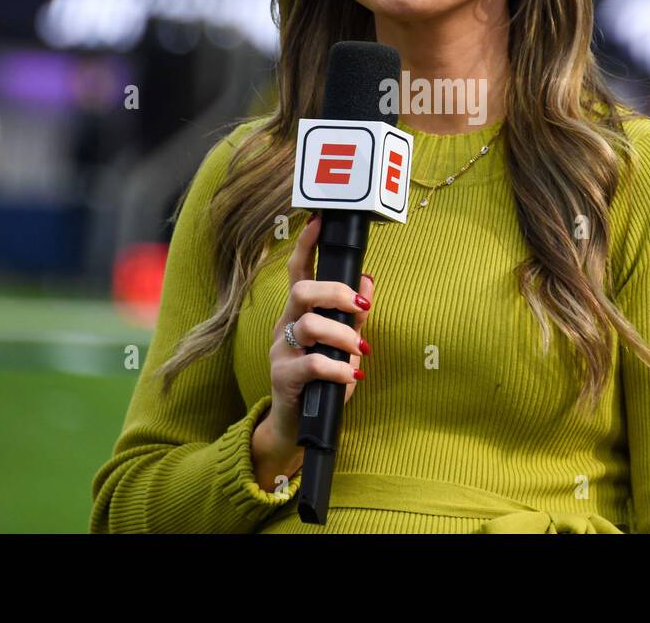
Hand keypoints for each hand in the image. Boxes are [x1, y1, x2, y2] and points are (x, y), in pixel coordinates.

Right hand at [253, 214, 373, 483]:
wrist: (296, 427)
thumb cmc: (321, 381)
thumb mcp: (341, 345)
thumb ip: (352, 316)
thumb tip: (368, 282)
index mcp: (299, 314)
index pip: (298, 273)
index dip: (306, 246)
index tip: (318, 222)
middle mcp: (285, 327)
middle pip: (301, 292)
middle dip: (335, 293)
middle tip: (360, 308)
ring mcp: (280, 352)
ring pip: (309, 326)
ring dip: (343, 335)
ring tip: (360, 351)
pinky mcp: (283, 378)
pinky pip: (312, 364)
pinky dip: (338, 369)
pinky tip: (350, 378)